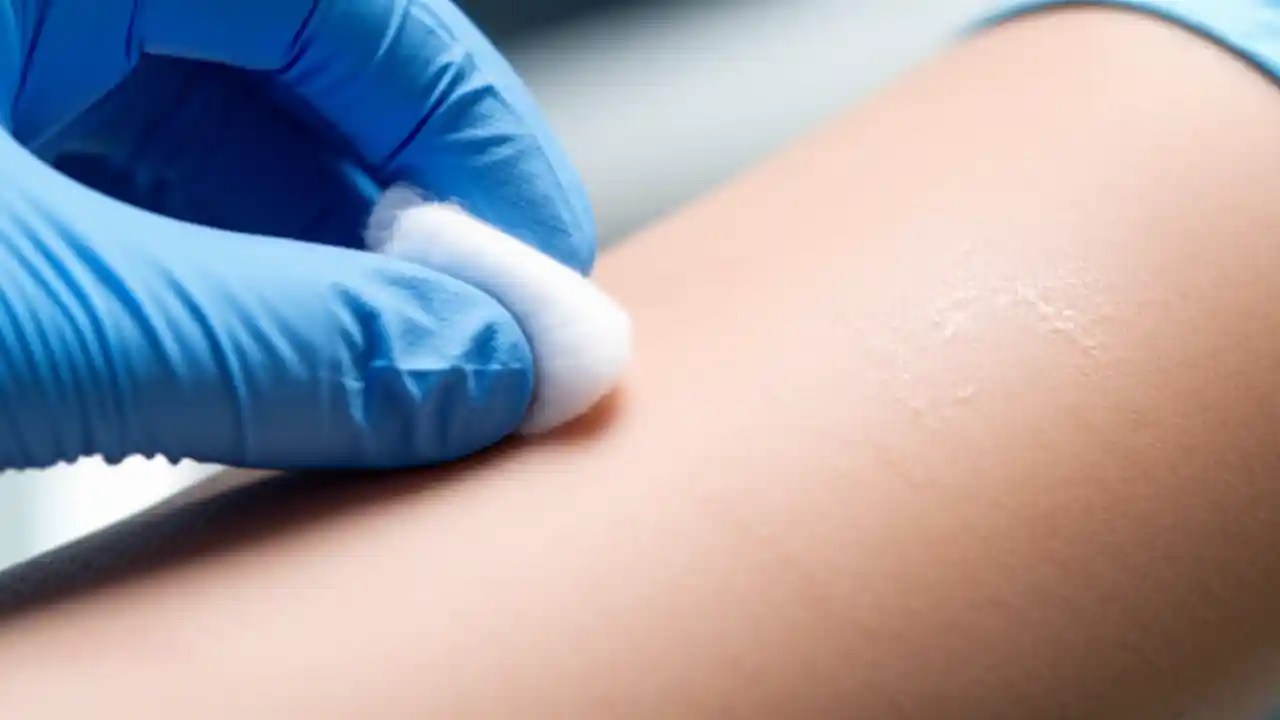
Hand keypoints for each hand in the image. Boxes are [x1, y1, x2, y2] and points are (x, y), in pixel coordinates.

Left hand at [0, 0, 595, 468]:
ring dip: (322, 281)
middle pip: (309, 89)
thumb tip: (489, 369)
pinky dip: (224, 302)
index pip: (358, 12)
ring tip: (385, 390)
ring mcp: (8, 74)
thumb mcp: (35, 315)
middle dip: (406, 229)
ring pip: (231, 161)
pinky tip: (266, 381)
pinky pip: (147, 216)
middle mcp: (46, 3)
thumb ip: (280, 341)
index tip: (546, 284)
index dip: (481, 141)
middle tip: (479, 355)